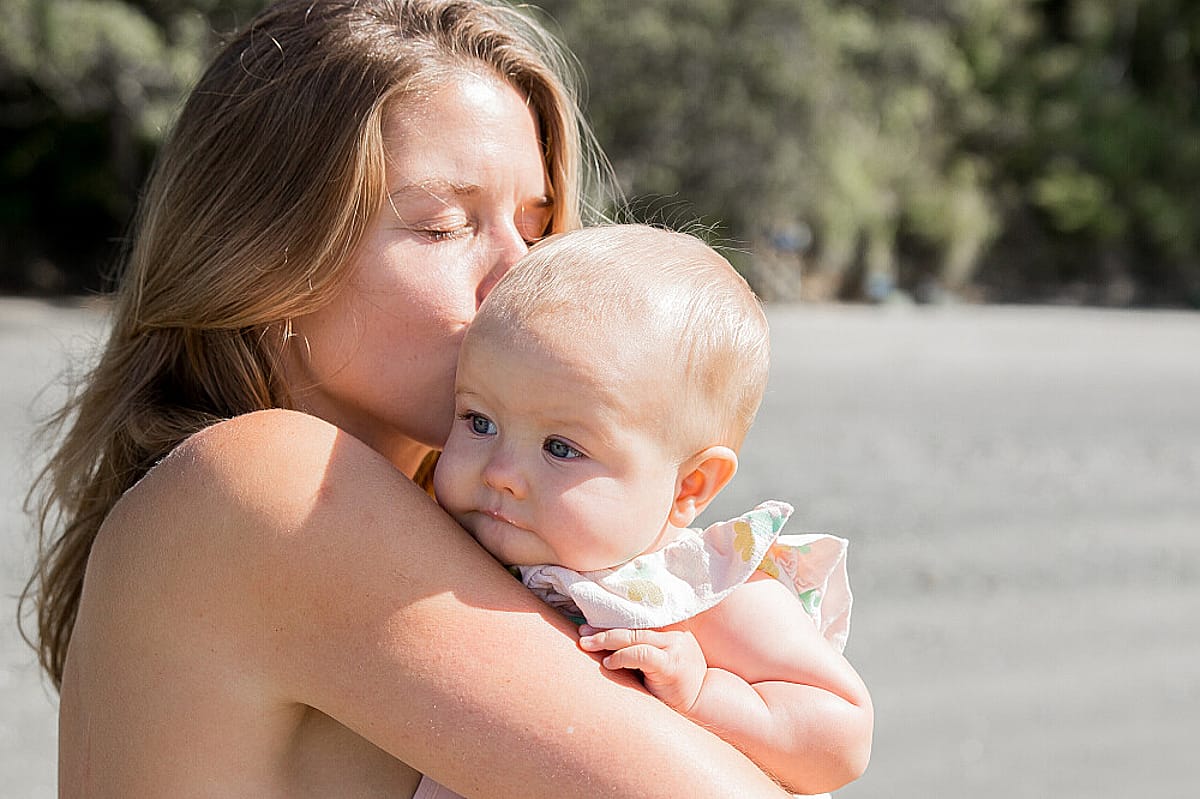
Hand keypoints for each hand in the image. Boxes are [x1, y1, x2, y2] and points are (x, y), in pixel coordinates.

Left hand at [578, 625, 707, 711]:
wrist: (702, 701)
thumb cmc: (674, 681)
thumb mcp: (659, 657)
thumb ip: (642, 646)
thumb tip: (605, 641)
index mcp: (670, 627)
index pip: (637, 618)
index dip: (611, 619)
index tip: (588, 623)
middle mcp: (673, 632)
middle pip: (632, 625)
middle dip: (603, 628)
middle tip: (582, 633)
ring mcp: (675, 647)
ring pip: (634, 636)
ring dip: (606, 640)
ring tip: (586, 645)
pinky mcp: (672, 665)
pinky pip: (642, 654)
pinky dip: (622, 657)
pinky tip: (608, 663)